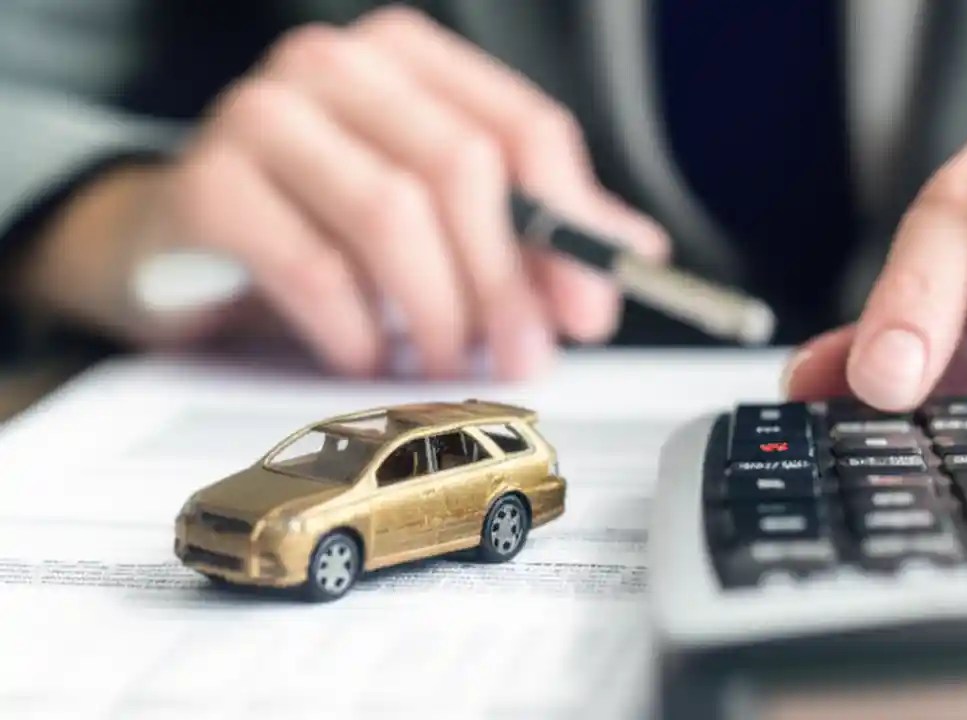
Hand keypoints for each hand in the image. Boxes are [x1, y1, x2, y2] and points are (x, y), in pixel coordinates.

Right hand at [18, 6, 665, 377]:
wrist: (185, 245)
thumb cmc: (324, 225)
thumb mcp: (441, 222)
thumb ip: (532, 230)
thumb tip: (630, 252)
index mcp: (410, 58)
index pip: (524, 128)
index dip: (569, 229)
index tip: (589, 311)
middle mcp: (338, 66)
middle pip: (462, 167)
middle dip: (505, 281)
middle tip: (521, 356)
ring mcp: (264, 115)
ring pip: (393, 212)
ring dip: (436, 310)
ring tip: (441, 359)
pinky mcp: (207, 184)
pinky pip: (313, 267)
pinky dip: (356, 329)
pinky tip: (365, 354)